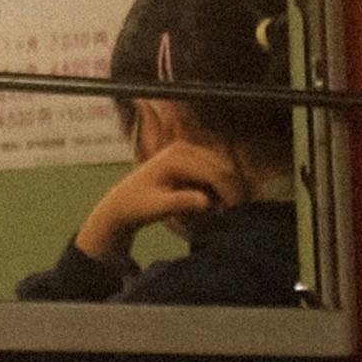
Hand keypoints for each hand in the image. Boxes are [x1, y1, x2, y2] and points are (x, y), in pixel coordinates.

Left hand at [72, 134, 236, 264]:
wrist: (124, 202)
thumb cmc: (139, 206)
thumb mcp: (158, 207)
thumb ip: (181, 203)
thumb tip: (206, 202)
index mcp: (176, 157)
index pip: (213, 173)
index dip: (228, 193)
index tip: (235, 212)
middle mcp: (183, 147)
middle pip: (221, 167)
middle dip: (232, 190)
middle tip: (237, 213)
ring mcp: (187, 150)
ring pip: (221, 167)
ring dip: (227, 187)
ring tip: (226, 210)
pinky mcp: (190, 157)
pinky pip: (214, 169)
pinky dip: (219, 185)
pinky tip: (217, 203)